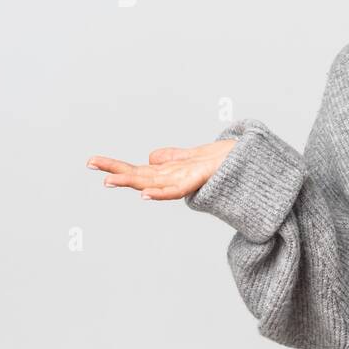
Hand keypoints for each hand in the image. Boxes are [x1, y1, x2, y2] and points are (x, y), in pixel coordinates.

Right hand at [86, 139, 237, 199]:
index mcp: (173, 172)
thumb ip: (174, 157)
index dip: (117, 166)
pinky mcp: (203, 179)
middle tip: (89, 163)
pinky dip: (161, 192)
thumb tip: (151, 157)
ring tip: (108, 181)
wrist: (258, 167)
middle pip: (141, 175)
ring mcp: (188, 179)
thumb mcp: (196, 155)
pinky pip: (179, 189)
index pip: (139, 169)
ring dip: (130, 182)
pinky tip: (145, 194)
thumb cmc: (229, 162)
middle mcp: (177, 177)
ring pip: (154, 182)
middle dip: (115, 171)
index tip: (93, 161)